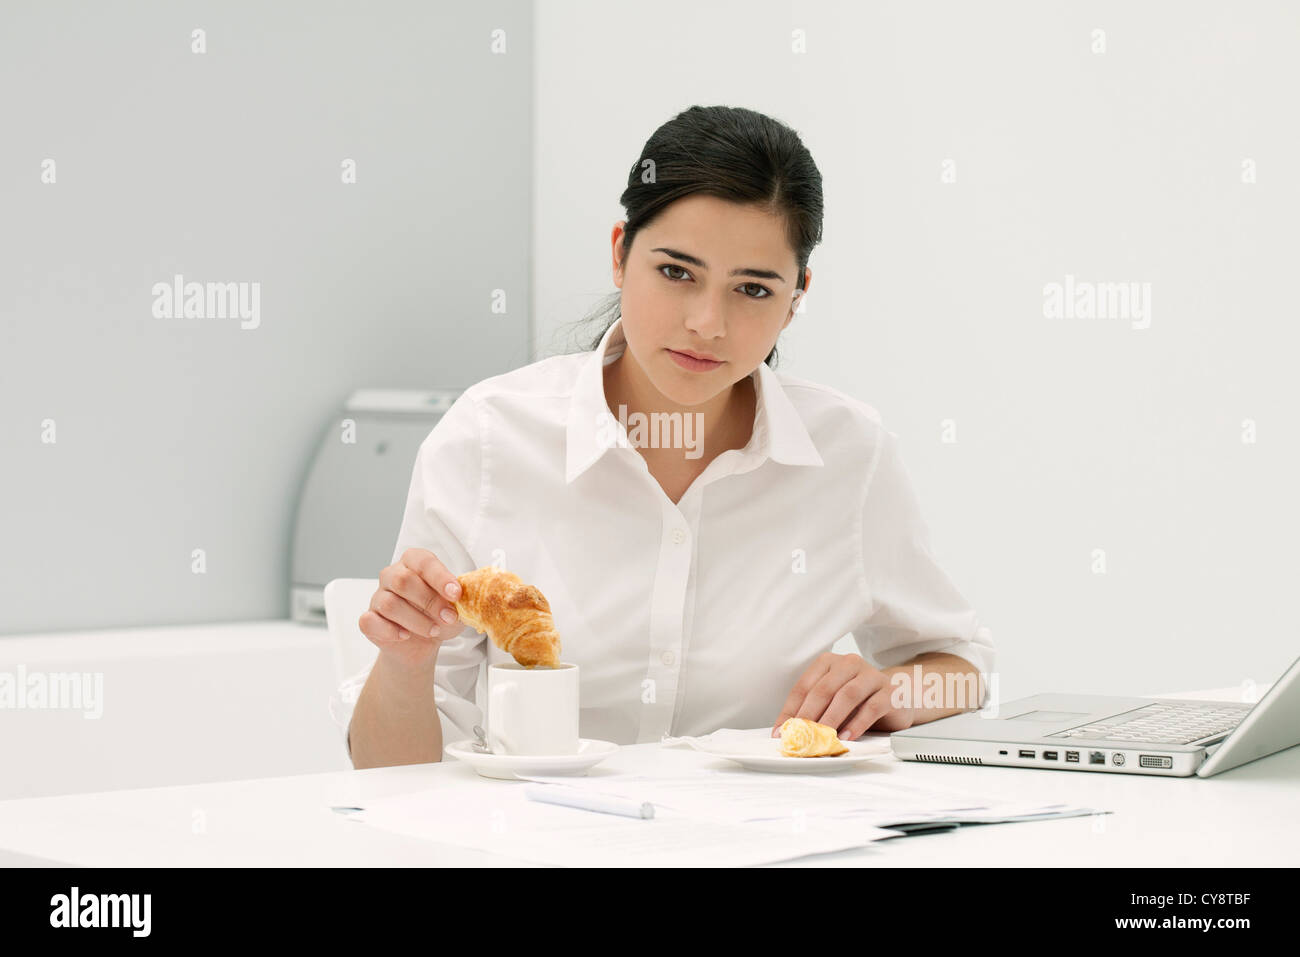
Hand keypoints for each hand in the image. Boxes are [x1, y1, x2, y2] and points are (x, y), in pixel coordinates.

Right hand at [357, 548, 464, 671]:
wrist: (422, 643)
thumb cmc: (440, 616)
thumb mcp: (457, 606)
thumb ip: (462, 597)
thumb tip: (470, 595)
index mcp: (414, 562)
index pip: (423, 561)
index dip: (440, 577)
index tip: (456, 594)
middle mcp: (392, 575)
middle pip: (404, 581)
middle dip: (430, 601)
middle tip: (449, 617)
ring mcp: (378, 596)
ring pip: (390, 604)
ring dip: (416, 620)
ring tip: (434, 631)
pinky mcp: (369, 618)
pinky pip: (371, 621)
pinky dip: (391, 631)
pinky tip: (406, 636)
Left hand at [770, 652, 914, 739]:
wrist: (898, 698)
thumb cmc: (858, 702)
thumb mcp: (833, 702)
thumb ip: (814, 711)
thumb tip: (788, 733)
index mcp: (829, 662)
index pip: (804, 686)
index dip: (790, 710)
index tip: (780, 732)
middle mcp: (849, 663)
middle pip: (824, 689)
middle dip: (808, 715)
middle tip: (799, 736)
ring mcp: (871, 675)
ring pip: (847, 695)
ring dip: (831, 719)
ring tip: (822, 738)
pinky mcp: (889, 691)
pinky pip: (872, 707)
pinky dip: (857, 724)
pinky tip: (847, 737)